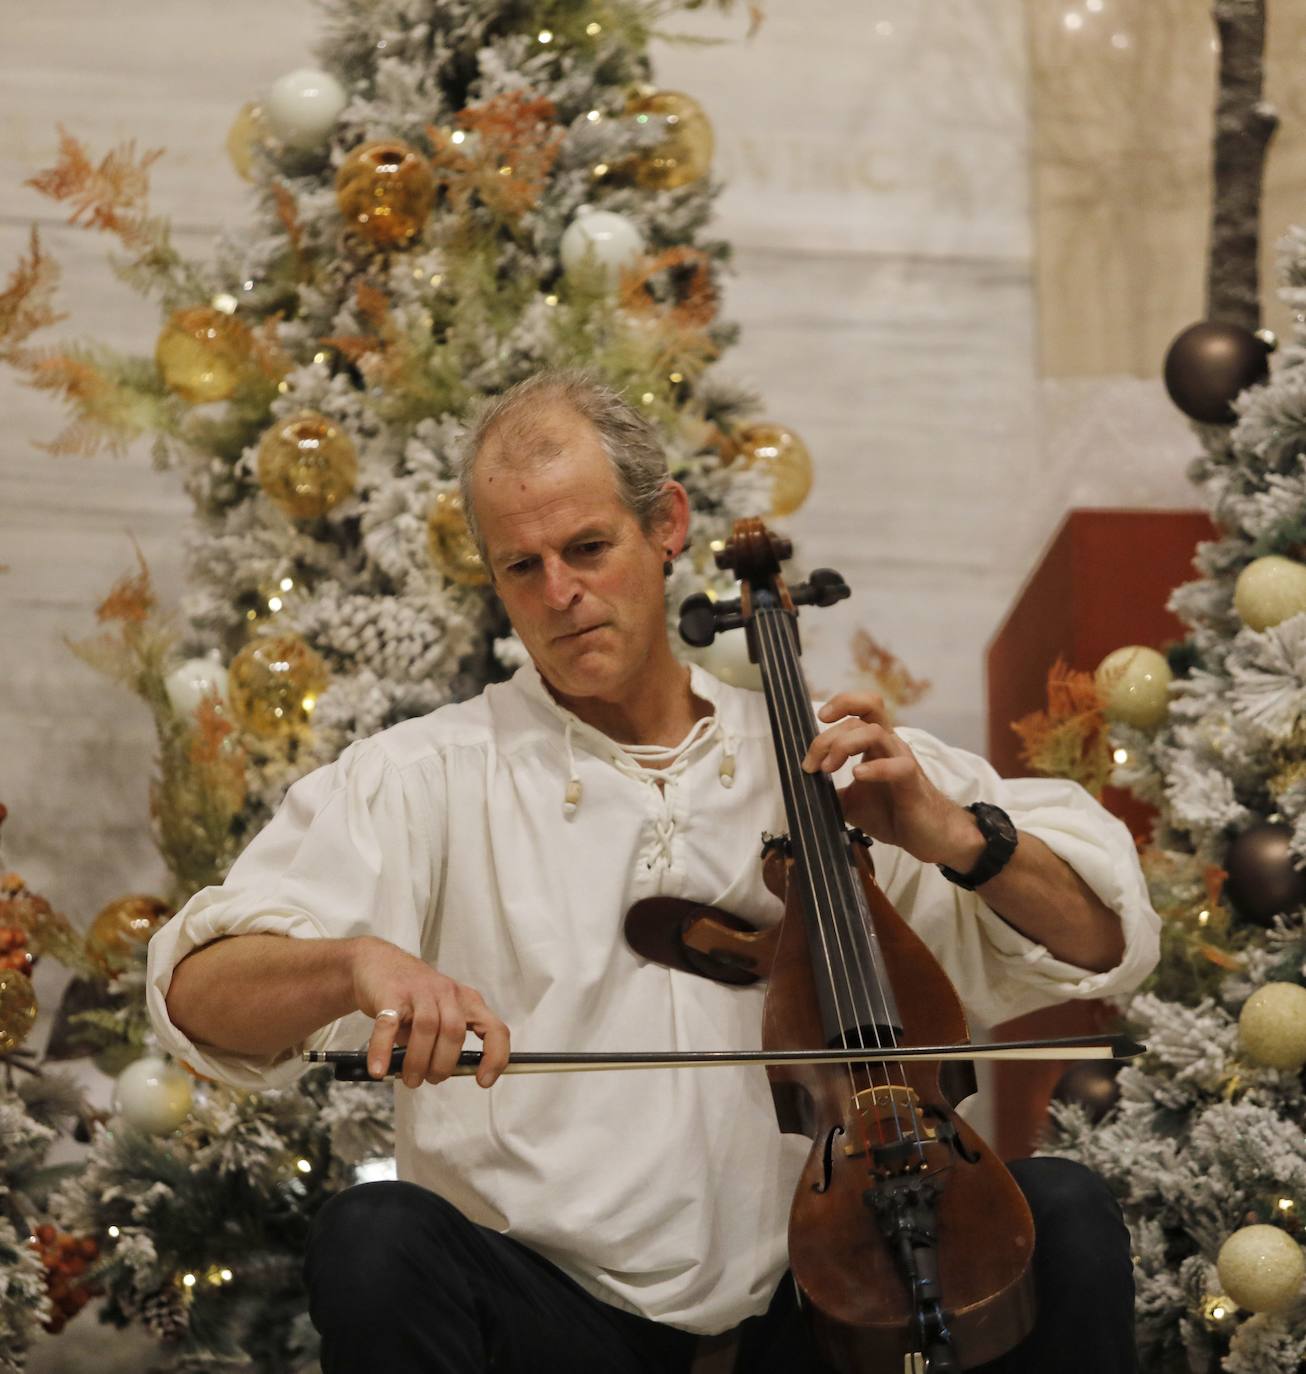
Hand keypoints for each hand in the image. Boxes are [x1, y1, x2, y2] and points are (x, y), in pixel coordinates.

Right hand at [350, 937, 509, 1089]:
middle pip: (454, 1032)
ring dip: (418, 1062)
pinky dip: (383, 1050)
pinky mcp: (389, 993)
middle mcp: (446, 993)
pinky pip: (388, 1025)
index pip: (494, 1029)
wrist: (377, 960)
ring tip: (409, 1079)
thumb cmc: (411, 997)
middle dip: (442, 1065)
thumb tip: (438, 1074)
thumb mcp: (438, 1015)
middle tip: (427, 1079)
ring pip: (427, 1028)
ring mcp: (418, 990)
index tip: (483, 1081)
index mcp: (466, 1001)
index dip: (494, 1057)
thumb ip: (442, 1041)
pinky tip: (378, 1070)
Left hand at [802, 692, 982, 868]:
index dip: (839, 704)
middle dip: (828, 736)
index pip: (862, 706)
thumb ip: (831, 792)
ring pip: (875, 733)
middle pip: (863, 714)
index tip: (818, 721)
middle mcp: (891, 744)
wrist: (929, 837)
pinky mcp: (912, 783)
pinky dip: (874, 768)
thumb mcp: (852, 803)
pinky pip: (898, 766)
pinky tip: (858, 777)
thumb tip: (804, 792)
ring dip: (844, 746)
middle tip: (812, 765)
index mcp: (877, 744)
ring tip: (829, 770)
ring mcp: (903, 761)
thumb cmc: (893, 814)